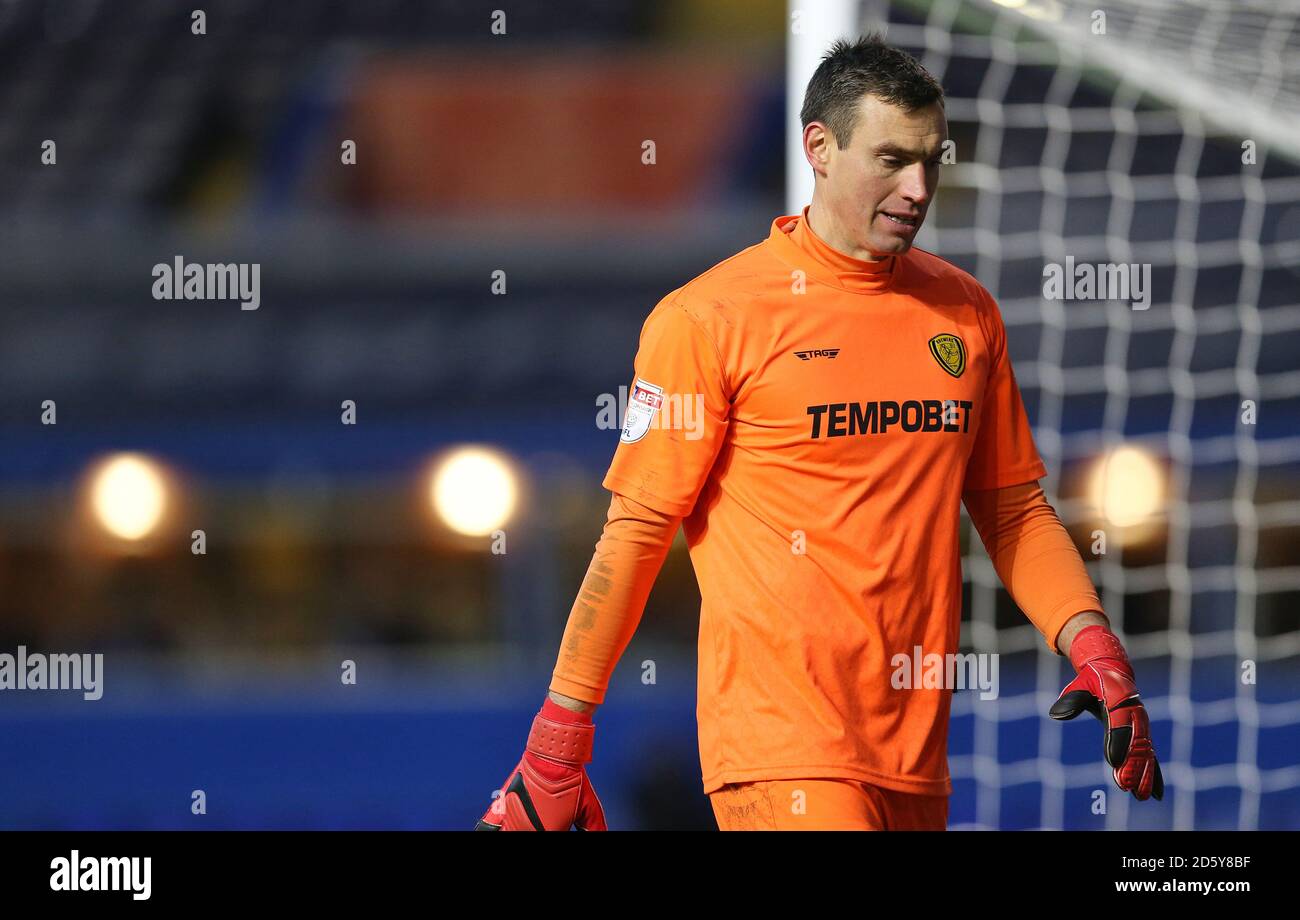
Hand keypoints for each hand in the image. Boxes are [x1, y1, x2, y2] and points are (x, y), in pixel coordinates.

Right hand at [475, 698, 606, 830]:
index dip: (559, 832)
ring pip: (510, 833)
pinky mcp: (502, 808)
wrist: (552, 754)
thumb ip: (594, 827)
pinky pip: (490, 827)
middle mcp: (527, 828)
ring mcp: (512, 819)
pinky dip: (496, 829)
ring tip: (529, 823)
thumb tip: (597, 834)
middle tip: (544, 821)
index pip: (552, 839)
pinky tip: (502, 829)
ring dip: (519, 829)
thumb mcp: (588, 807)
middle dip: (537, 829)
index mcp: (549, 831)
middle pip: (525, 835)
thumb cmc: (571, 779)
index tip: (559, 827)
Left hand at [1050, 625, 1163, 800]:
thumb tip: (1055, 714)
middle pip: (1136, 743)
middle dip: (1131, 765)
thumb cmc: (1092, 680)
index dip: (1117, 744)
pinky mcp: (1143, 734)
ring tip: (1140, 796)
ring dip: (1144, 774)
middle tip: (1125, 785)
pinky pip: (1150, 756)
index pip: (1119, 724)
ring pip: (1146, 753)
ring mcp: (1142, 725)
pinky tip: (1155, 794)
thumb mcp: (1079, 685)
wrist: (1113, 671)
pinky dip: (1153, 773)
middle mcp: (1136, 713)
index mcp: (1120, 699)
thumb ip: (1071, 699)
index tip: (1113, 763)